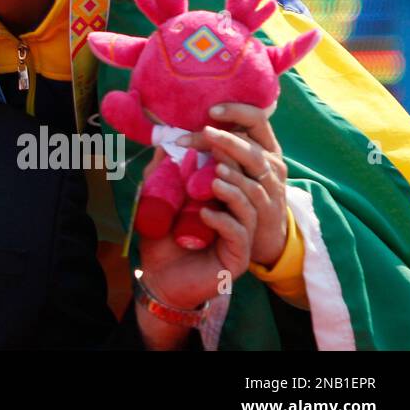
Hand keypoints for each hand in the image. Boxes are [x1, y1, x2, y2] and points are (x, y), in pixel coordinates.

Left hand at [136, 147, 259, 311]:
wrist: (160, 278)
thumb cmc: (162, 238)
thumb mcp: (158, 202)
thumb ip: (162, 175)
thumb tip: (164, 144)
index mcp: (223, 197)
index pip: (236, 167)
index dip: (226, 147)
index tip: (209, 131)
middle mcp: (238, 214)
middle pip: (250, 182)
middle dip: (234, 162)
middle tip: (217, 149)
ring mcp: (241, 236)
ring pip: (250, 207)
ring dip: (234, 191)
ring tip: (215, 180)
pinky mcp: (238, 257)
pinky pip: (239, 234)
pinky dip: (224, 220)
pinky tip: (205, 213)